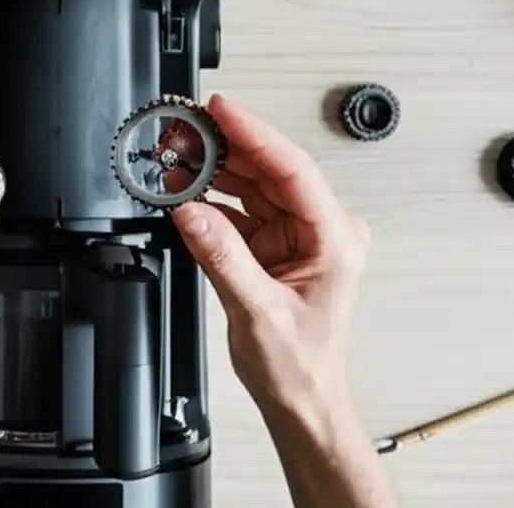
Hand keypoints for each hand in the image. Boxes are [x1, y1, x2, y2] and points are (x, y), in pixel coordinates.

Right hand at [171, 95, 394, 507]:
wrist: (303, 402)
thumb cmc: (302, 367)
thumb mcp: (258, 311)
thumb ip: (222, 256)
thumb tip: (191, 211)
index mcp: (335, 238)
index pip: (292, 169)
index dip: (255, 134)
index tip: (222, 111)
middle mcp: (321, 231)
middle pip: (270, 170)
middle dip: (226, 147)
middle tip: (185, 128)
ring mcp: (297, 238)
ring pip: (252, 186)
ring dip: (215, 170)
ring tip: (179, 154)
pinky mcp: (274, 248)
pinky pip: (240, 211)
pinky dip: (212, 200)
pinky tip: (187, 191)